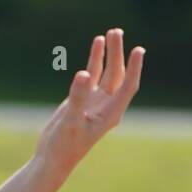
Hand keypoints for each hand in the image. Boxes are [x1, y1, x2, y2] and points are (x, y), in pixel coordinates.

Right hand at [34, 28, 143, 176]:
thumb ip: (78, 97)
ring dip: (110, 54)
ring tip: (111, 33)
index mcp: (111, 114)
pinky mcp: (84, 99)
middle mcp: (107, 106)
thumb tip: (83, 73)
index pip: (127, 87)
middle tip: (116, 32)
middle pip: (118, 75)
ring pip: (107, 73)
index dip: (134, 68)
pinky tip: (97, 43)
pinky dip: (96, 59)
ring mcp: (96, 102)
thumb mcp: (70, 121)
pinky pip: (94, 75)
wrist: (53, 158)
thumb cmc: (64, 146)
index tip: (138, 50)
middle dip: (118, 54)